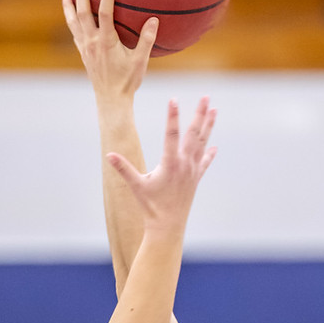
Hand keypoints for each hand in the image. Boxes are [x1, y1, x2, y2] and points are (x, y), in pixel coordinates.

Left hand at [61, 0, 156, 100]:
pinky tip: (71, 13)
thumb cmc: (128, 81)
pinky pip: (73, 31)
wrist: (111, 100)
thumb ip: (147, 39)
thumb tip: (154, 19)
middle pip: (82, 12)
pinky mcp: (83, 53)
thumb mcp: (140, 61)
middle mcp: (92, 42)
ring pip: (73, 21)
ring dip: (68, 4)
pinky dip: (70, 18)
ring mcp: (85, 47)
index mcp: (106, 41)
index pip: (104, 12)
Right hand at [108, 98, 216, 234]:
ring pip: (202, 143)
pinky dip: (209, 153)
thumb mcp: (135, 185)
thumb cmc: (150, 205)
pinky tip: (214, 145)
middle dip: (200, 114)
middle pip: (194, 134)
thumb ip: (123, 169)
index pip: (171, 134)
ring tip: (214, 109)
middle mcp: (185, 164)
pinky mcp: (195, 178)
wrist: (168, 226)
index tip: (174, 99)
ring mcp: (193, 171)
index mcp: (170, 163)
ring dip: (208, 126)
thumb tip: (109, 155)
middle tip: (207, 97)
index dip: (172, 116)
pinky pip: (204, 162)